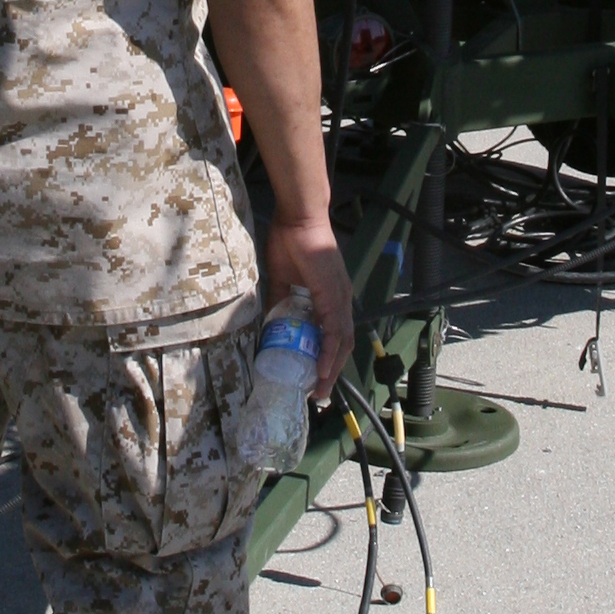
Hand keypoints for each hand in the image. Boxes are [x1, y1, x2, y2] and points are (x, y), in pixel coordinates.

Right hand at [264, 213, 353, 401]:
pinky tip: (320, 369)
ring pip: (342, 343)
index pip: (336, 335)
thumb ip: (280, 302)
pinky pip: (334, 331)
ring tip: (319, 389)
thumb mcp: (282, 280)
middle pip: (343, 346)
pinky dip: (329, 353)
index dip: (329, 358)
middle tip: (318, 394)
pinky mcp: (332, 296)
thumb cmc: (289, 242)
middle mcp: (342, 300)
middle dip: (331, 372)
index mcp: (332, 297)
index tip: (315, 379)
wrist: (298, 219)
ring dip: (331, 369)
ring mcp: (340, 298)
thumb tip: (271, 323)